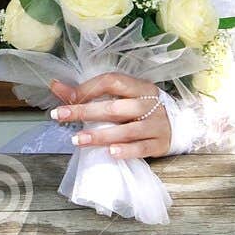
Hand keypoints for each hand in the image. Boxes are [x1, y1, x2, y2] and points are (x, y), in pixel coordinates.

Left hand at [47, 74, 170, 157]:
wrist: (179, 124)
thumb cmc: (141, 107)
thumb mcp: (121, 95)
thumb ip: (88, 91)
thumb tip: (56, 86)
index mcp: (138, 86)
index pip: (112, 81)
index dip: (88, 88)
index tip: (66, 97)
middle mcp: (149, 103)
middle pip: (115, 107)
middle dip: (85, 112)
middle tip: (60, 115)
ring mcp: (156, 124)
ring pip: (127, 130)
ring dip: (100, 135)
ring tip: (77, 140)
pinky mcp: (160, 144)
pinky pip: (142, 148)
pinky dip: (127, 151)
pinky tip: (111, 153)